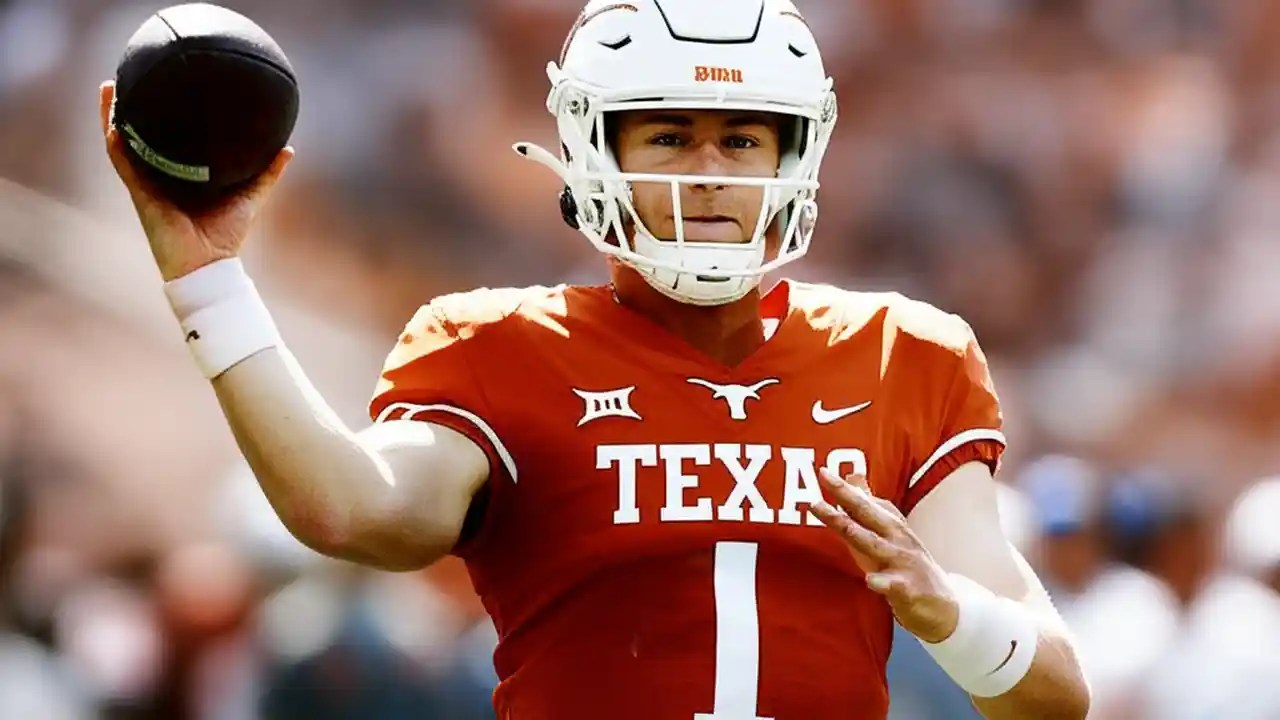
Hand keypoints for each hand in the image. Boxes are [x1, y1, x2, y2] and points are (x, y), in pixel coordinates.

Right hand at [99, 81, 293, 280]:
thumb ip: (267, 172)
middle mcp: (161, 175)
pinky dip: (117, 144)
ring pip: (124, 144)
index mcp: (183, 174)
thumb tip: (287, 148)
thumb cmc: (226, 234)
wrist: (210, 265)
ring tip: (110, 88)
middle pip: (142, 135)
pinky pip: (124, 165)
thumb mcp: (251, 195)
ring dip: (113, 117)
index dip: (165, 114)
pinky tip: (114, 125)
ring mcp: (148, 184)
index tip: (168, 84)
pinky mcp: (141, 196)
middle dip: (132, 108)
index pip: (170, 138)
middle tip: (131, 75)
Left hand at [810, 468, 959, 643]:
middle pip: (868, 514)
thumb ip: (869, 506)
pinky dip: (883, 582)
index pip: (865, 502)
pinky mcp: (909, 589)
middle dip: (846, 497)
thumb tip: (852, 476)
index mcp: (891, 525)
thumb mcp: (889, 531)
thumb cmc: (907, 564)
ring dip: (854, 531)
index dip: (843, 487)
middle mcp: (897, 538)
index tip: (823, 472)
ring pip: (875, 545)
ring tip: (834, 519)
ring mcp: (904, 562)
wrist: (943, 604)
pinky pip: (893, 585)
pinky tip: (870, 580)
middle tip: (824, 481)